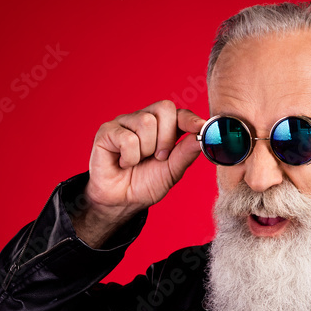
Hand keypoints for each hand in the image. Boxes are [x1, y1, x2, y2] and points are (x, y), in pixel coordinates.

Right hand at [74, 101, 207, 245]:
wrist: (121, 201)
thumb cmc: (146, 183)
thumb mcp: (172, 171)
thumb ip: (187, 152)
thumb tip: (204, 135)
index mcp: (163, 127)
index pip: (179, 113)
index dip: (190, 119)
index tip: (200, 127)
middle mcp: (144, 119)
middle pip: (164, 109)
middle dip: (166, 138)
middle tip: (159, 157)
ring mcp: (125, 123)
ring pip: (145, 122)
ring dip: (147, 150)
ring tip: (139, 161)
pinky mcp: (107, 131)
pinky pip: (127, 138)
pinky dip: (130, 157)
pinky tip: (124, 163)